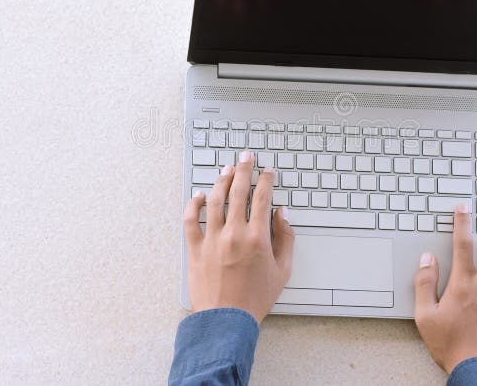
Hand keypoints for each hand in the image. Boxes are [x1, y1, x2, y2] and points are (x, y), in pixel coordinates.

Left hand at [183, 151, 294, 323]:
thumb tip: (282, 214)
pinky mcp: (195, 249)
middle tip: (246, 157)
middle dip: (244, 169)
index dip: (266, 180)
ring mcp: (212, 240)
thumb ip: (286, 239)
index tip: (268, 171)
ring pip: (215, 200)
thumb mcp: (283, 270)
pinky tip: (199, 194)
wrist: (227, 319)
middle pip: (238, 191)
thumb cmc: (255, 298)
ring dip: (221, 180)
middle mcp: (234, 234)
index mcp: (258, 238)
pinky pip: (191, 220)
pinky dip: (194, 204)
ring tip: (226, 169)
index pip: (262, 198)